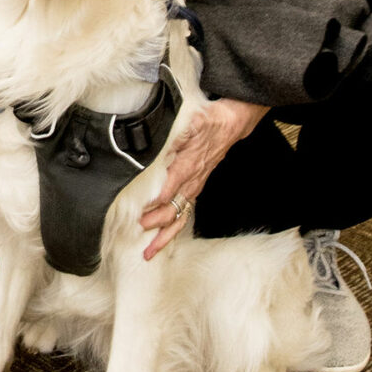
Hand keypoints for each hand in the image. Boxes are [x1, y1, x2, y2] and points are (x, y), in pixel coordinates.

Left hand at [139, 99, 268, 259]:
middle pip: (174, 209)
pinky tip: (161, 242)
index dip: (158, 200)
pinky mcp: (195, 189)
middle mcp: (191, 181)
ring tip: (149, 252)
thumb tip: (162, 141)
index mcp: (188, 165)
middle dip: (157, 222)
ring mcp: (194, 187)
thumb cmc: (209, 121)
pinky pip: (184, 215)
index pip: (171, 187)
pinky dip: (172, 231)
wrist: (231, 124)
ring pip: (179, 218)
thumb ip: (178, 133)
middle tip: (140, 227)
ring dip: (164, 237)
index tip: (142, 209)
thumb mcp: (194, 120)